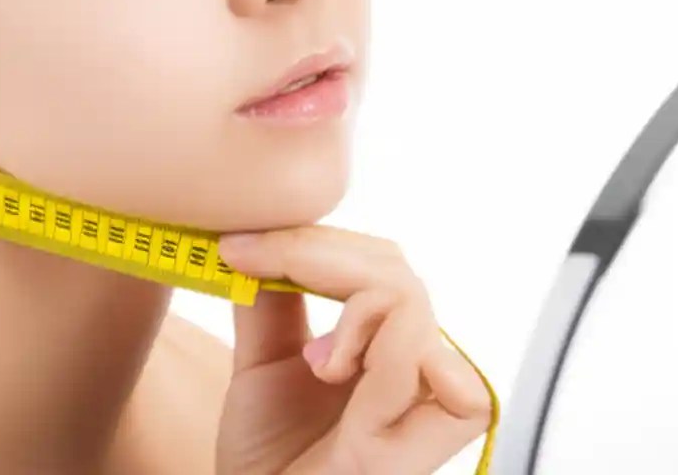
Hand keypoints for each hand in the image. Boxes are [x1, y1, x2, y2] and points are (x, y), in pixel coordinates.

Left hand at [214, 227, 492, 474]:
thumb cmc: (269, 455)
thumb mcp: (261, 359)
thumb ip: (271, 296)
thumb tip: (257, 224)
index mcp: (385, 341)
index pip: (374, 260)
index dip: (310, 240)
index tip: (236, 244)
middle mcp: (419, 362)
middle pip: (393, 268)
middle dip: (315, 253)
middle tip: (249, 261)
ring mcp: (435, 394)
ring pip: (406, 299)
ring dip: (342, 306)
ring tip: (310, 356)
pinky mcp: (441, 430)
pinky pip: (419, 355)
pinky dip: (368, 347)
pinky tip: (329, 373)